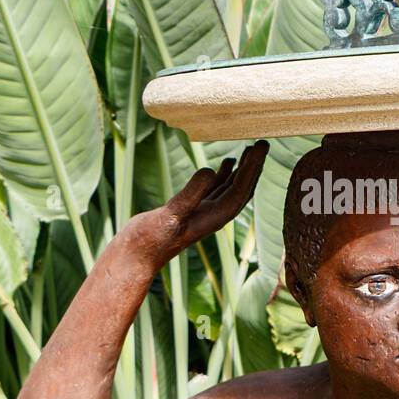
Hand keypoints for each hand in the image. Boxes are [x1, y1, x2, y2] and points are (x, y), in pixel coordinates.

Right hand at [124, 140, 268, 267]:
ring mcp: (204, 213)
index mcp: (216, 217)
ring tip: (250, 149)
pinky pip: (215, 189)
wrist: (136, 255)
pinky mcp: (192, 209)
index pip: (241, 188)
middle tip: (263, 143)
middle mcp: (215, 215)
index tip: (261, 147)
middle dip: (254, 166)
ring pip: (230, 187)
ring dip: (242, 169)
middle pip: (242, 188)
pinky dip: (224, 175)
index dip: (253, 167)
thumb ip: (191, 193)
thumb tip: (211, 170)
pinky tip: (227, 163)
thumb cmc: (151, 240)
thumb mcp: (172, 214)